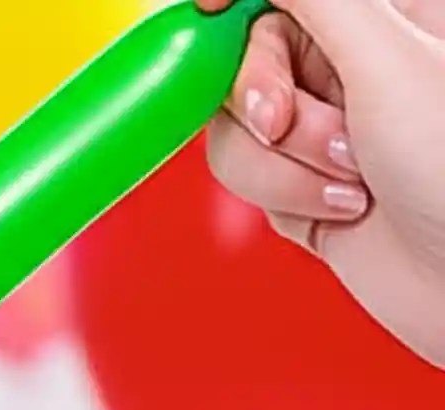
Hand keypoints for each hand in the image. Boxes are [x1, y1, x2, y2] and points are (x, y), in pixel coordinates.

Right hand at [196, 0, 444, 366]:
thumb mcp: (386, 61)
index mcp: (382, 18)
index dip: (229, 6)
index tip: (206, 15)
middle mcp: (347, 69)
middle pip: (240, 58)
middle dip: (258, 98)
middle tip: (286, 121)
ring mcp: (319, 131)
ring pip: (233, 126)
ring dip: (279, 162)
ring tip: (348, 176)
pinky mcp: (298, 188)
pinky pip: (244, 178)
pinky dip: (285, 196)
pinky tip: (345, 207)